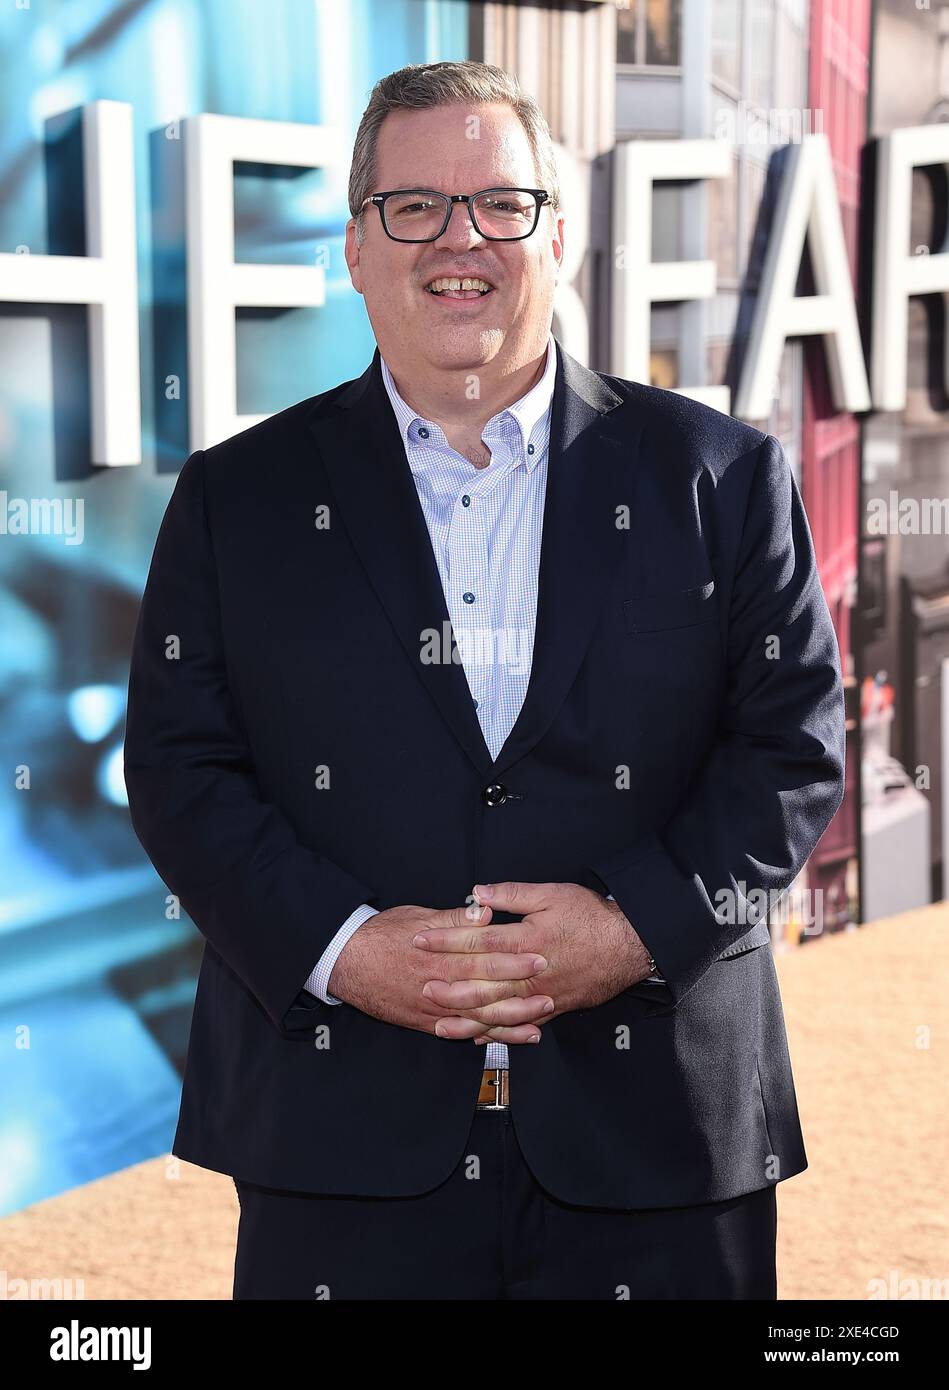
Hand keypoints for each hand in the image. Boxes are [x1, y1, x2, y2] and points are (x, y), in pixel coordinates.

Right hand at [326, 900, 552, 1040]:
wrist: (347, 960)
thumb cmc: (383, 933)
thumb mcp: (419, 916)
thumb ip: (455, 917)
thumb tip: (485, 911)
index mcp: (442, 955)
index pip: (486, 957)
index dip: (515, 959)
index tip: (541, 955)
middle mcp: (440, 984)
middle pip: (487, 991)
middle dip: (520, 994)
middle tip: (551, 993)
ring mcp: (433, 1008)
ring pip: (477, 1019)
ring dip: (509, 1022)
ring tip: (538, 1023)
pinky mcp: (426, 1023)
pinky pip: (459, 1033)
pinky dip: (483, 1037)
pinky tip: (504, 1039)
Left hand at [416, 881, 652, 1042]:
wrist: (630, 945)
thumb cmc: (591, 916)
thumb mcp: (552, 894)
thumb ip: (513, 894)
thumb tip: (478, 892)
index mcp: (527, 940)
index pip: (477, 940)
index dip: (446, 940)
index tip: (421, 940)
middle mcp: (530, 972)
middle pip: (482, 984)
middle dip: (449, 987)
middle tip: (422, 987)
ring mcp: (541, 995)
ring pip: (498, 1012)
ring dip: (467, 1017)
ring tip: (440, 1021)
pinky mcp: (553, 1009)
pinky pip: (520, 1026)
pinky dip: (497, 1033)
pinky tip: (477, 1037)